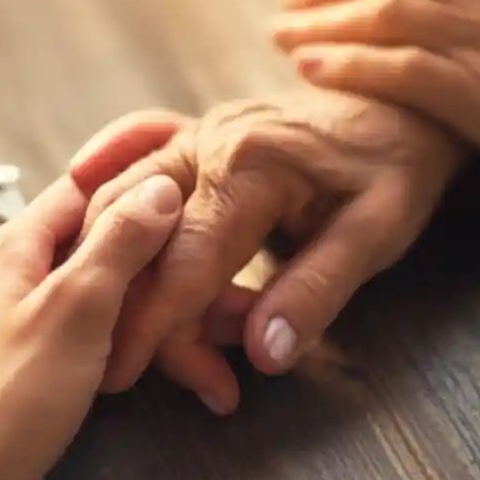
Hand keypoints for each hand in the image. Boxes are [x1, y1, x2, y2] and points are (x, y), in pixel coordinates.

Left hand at [0, 173, 247, 479]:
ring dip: (164, 310)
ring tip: (224, 335)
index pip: (90, 187)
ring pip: (111, 295)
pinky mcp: (41, 360)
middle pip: (106, 246)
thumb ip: (121, 240)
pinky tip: (181, 363)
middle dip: (169, 264)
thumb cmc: (16, 387)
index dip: (145, 190)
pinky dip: (140, 342)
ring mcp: (31, 317)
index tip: (200, 200)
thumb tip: (161, 185)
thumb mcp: (78, 302)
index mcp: (21, 242)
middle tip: (228, 286)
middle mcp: (22, 270)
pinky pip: (99, 334)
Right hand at [69, 89, 465, 413]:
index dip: (154, 325)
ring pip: (122, 201)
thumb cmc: (394, 169)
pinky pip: (130, 155)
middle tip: (156, 375)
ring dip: (122, 267)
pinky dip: (104, 185)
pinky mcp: (192, 135)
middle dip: (134, 311)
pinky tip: (81, 195)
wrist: (398, 104)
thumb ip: (316, 292)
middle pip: (138, 236)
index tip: (124, 375)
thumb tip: (264, 354)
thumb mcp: (377, 234)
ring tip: (152, 331)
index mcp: (251, 167)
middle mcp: (208, 141)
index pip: (184, 260)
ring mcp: (194, 133)